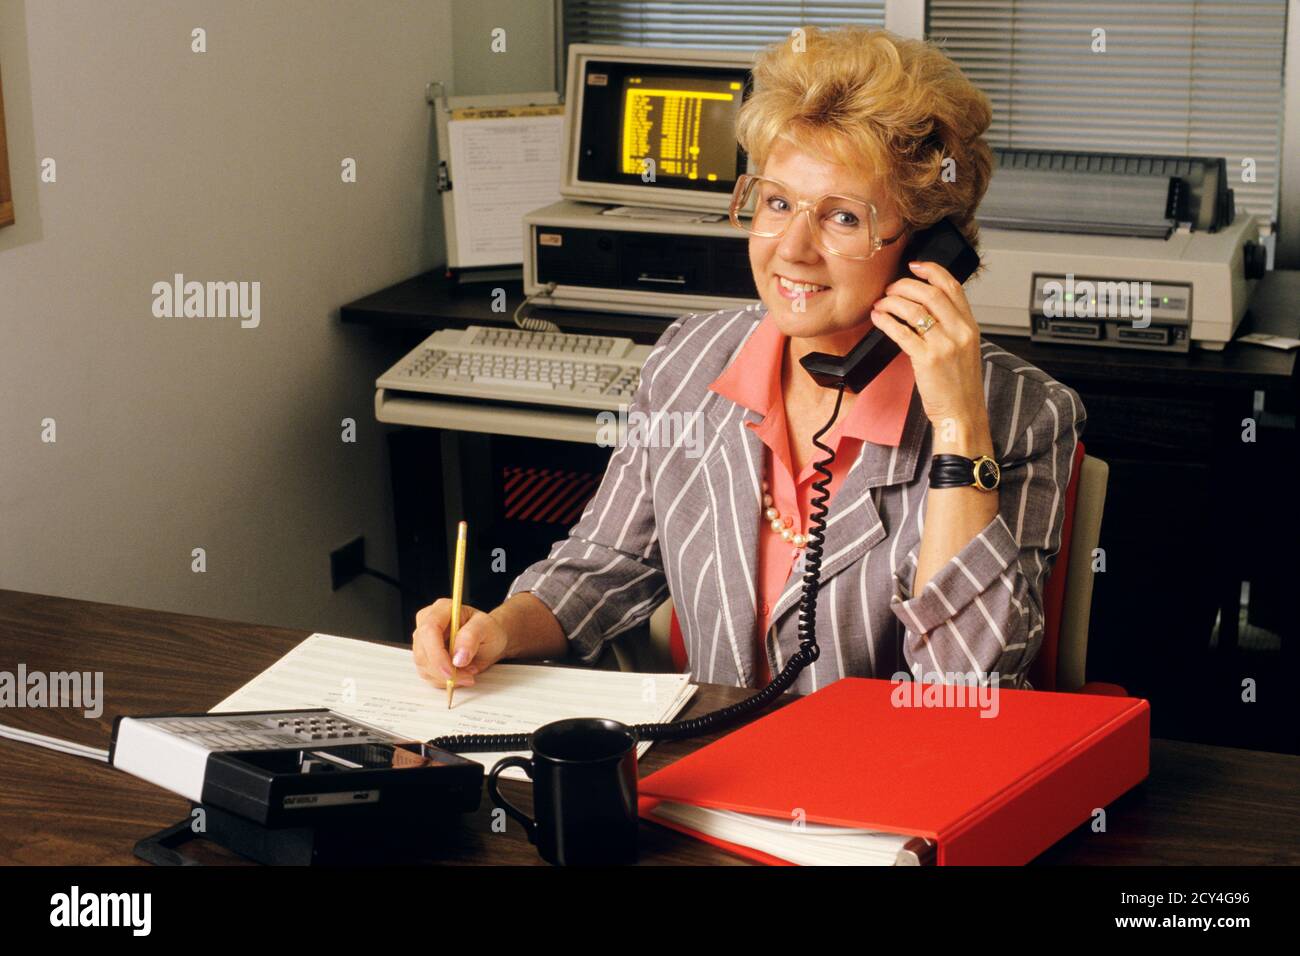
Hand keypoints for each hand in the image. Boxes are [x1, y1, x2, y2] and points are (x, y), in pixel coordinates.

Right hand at [411, 599, 508, 688]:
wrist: (489, 640)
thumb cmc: (488, 630)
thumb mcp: (487, 628)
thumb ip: (471, 638)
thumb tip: (457, 658)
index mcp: (442, 609)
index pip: (429, 630)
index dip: (437, 654)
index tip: (451, 671)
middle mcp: (427, 622)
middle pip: (422, 651)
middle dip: (444, 670)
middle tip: (468, 675)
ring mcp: (423, 640)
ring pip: (423, 666)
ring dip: (445, 677)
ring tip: (467, 672)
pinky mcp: (424, 655)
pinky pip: (427, 674)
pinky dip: (443, 680)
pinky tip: (459, 674)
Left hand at [869, 260, 990, 438]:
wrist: (962, 413)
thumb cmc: (959, 385)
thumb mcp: (964, 348)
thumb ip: (951, 326)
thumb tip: (924, 307)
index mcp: (970, 326)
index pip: (952, 286)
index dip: (931, 270)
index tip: (914, 266)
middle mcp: (959, 331)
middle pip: (930, 293)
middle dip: (904, 286)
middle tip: (890, 289)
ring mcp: (944, 345)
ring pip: (914, 309)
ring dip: (891, 302)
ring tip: (881, 305)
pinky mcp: (927, 359)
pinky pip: (901, 331)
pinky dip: (886, 320)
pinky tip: (878, 318)